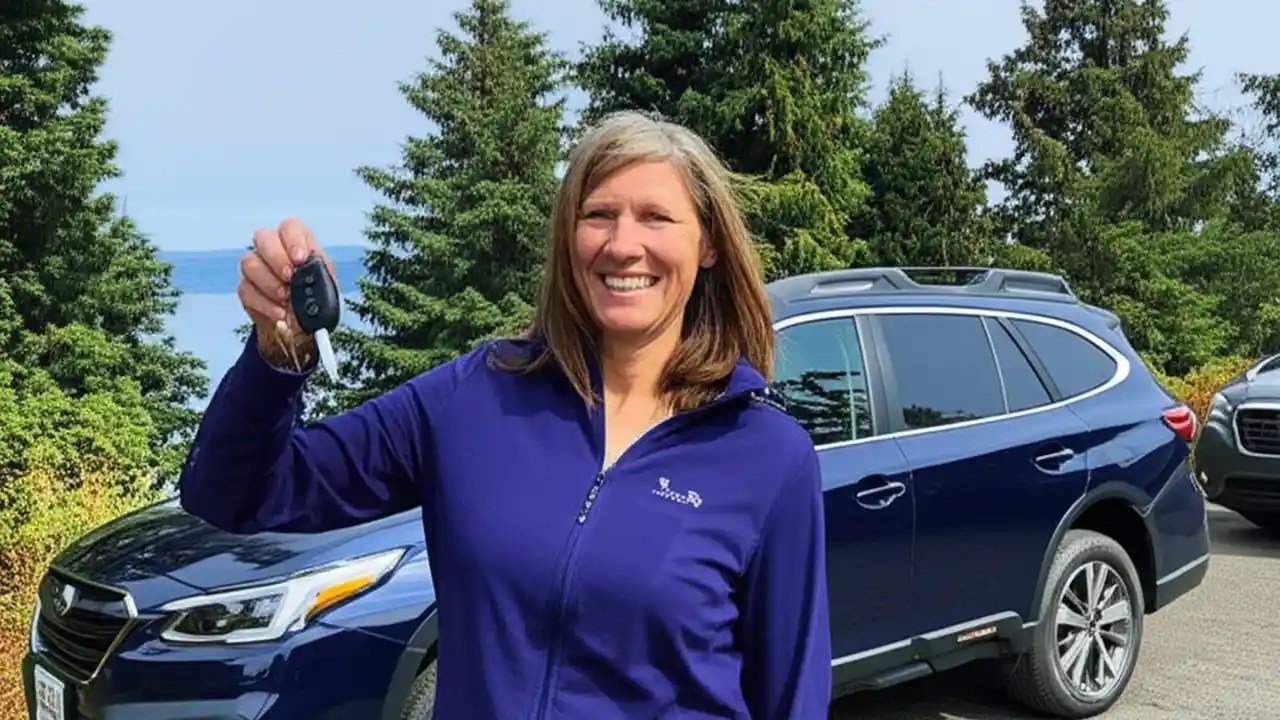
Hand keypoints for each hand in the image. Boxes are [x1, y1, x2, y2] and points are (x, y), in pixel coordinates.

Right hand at [238, 218, 337, 364]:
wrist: (301, 327)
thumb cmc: (315, 300)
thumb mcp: (327, 285)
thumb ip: (322, 274)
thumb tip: (314, 271)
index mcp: (297, 244)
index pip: (290, 227)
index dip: (293, 240)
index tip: (299, 259)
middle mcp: (272, 250)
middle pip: (263, 237)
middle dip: (276, 258)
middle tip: (289, 278)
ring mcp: (256, 268)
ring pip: (249, 262)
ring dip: (269, 283)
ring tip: (286, 299)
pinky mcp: (246, 289)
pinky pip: (246, 290)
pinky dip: (264, 304)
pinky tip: (279, 312)